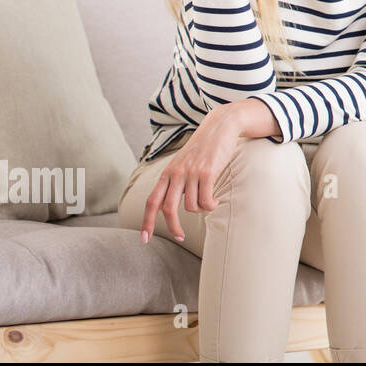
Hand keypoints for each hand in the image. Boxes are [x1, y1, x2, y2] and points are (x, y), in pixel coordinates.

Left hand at [139, 101, 250, 242]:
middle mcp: (176, 173)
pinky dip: (211, 205)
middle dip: (174, 227)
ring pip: (191, 206)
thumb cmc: (204, 147)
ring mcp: (191, 172)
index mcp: (167, 172)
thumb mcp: (184, 162)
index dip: (146, 221)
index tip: (144, 239)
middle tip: (181, 237)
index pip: (152, 201)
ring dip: (201, 209)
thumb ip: (177, 180)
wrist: (220, 126)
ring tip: (209, 201)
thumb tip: (174, 205)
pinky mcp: (208, 172)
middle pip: (168, 208)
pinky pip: (206, 200)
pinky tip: (216, 201)